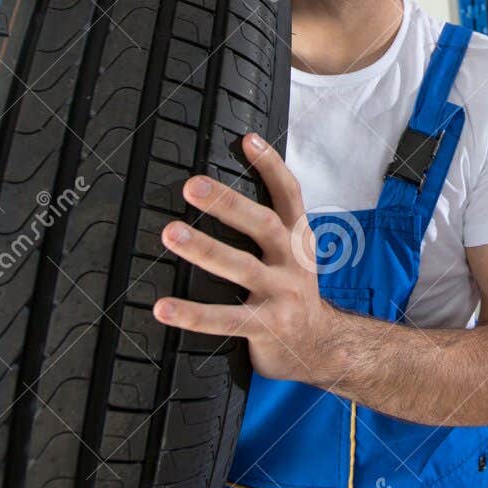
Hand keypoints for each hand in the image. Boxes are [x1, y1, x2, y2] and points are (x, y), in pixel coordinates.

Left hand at [153, 134, 337, 384]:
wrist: (324, 347)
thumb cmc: (295, 295)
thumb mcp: (295, 256)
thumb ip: (273, 227)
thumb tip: (229, 191)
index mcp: (299, 240)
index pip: (290, 195)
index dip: (271, 166)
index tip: (246, 140)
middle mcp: (293, 263)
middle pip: (263, 225)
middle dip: (229, 202)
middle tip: (192, 185)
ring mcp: (282, 295)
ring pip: (241, 267)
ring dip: (205, 248)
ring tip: (171, 233)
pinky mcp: (267, 327)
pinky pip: (226, 319)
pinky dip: (192, 314)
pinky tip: (163, 307)